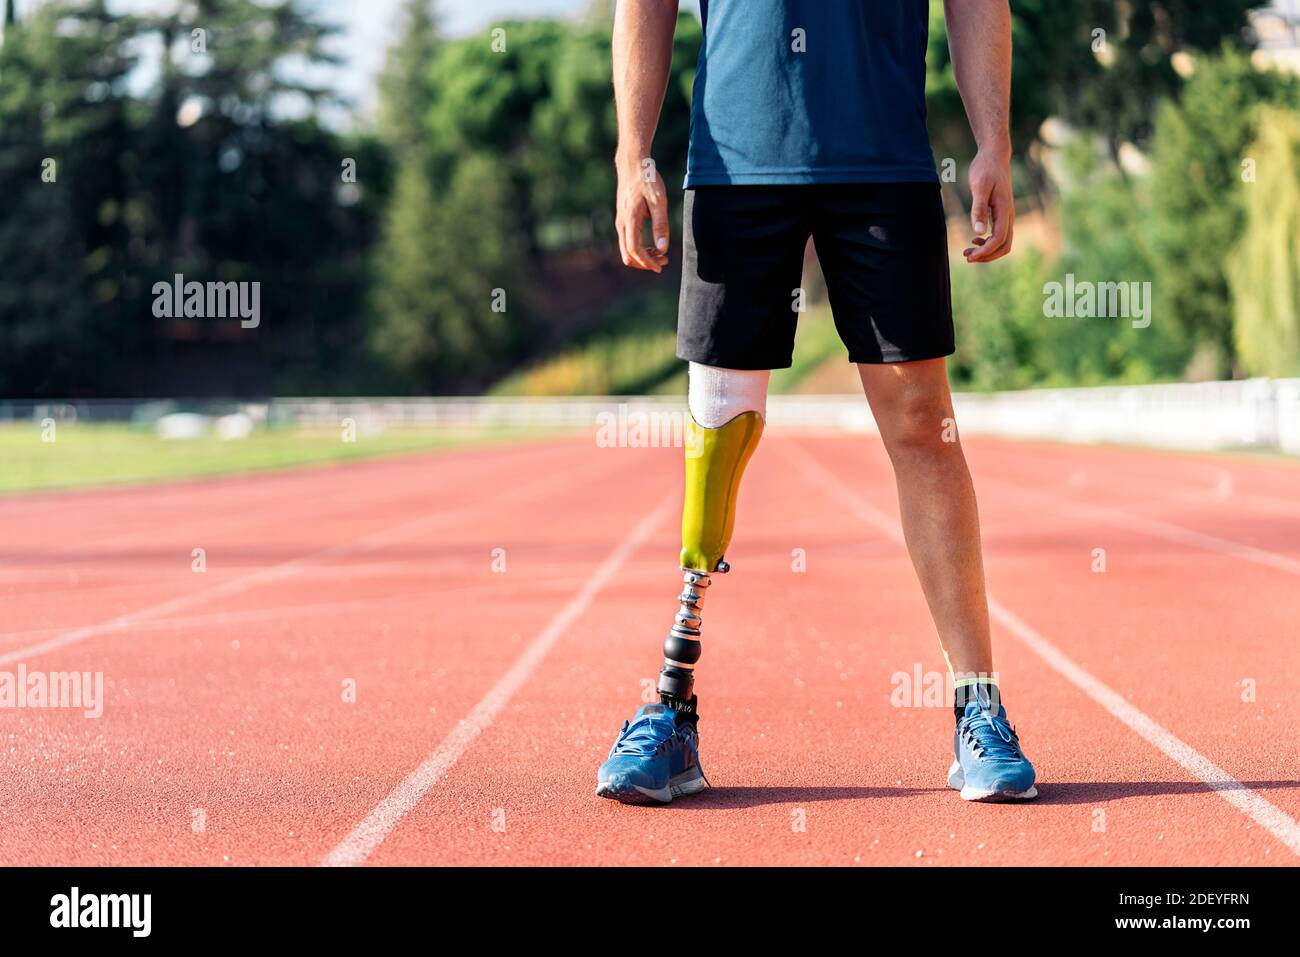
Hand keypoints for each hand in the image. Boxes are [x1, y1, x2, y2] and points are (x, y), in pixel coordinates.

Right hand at [615, 156, 669, 272]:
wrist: (632, 163)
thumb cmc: (647, 179)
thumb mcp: (659, 201)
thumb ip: (661, 225)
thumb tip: (662, 248)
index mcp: (630, 220)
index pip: (634, 250)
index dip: (647, 262)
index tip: (660, 267)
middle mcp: (621, 224)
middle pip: (627, 255)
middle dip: (645, 263)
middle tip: (664, 261)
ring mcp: (620, 222)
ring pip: (627, 250)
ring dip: (643, 257)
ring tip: (662, 254)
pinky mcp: (623, 220)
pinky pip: (628, 242)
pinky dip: (640, 249)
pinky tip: (654, 245)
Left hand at [963, 148, 1014, 263]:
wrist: (994, 155)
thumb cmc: (985, 169)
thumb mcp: (979, 187)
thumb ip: (979, 209)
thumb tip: (978, 232)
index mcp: (1004, 210)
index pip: (999, 239)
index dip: (985, 252)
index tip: (969, 256)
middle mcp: (1009, 215)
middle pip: (1004, 246)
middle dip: (987, 255)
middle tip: (967, 257)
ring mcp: (1007, 214)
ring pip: (1003, 242)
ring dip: (987, 251)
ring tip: (968, 251)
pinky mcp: (1001, 212)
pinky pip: (999, 234)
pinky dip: (988, 242)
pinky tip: (974, 238)